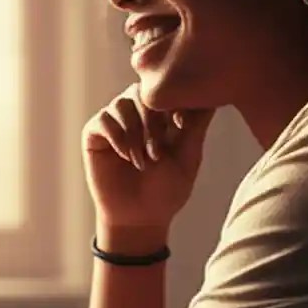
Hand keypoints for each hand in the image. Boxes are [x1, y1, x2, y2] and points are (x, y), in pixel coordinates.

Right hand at [82, 83, 215, 233]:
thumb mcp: (188, 155)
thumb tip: (213, 96)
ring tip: (141, 160)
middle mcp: (136, 112)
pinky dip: (117, 136)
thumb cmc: (167, 189)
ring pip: (122, 103)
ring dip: (134, 132)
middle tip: (157, 152)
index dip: (173, 103)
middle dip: (152, 120)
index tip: (180, 126)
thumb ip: (196, 124)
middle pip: (143, 92)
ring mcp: (114, 122)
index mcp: (161, 114)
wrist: (139, 217)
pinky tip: (126, 156)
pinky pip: (103, 119)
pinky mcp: (94, 134)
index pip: (165, 89)